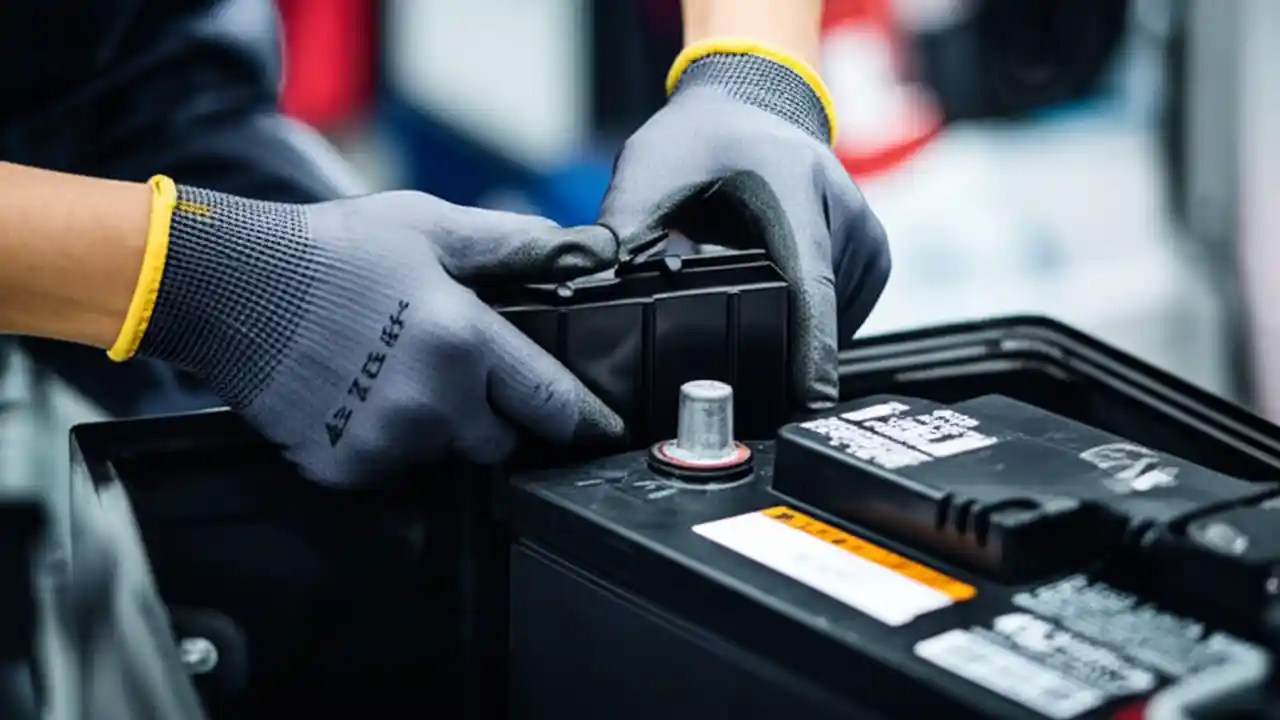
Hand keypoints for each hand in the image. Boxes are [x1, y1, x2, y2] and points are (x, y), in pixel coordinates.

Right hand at [132, 186, 624, 486]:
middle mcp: (433, 403)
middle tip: (456, 376)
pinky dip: (384, 443)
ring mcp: (386, 441)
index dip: (582, 419)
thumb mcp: (428, 227)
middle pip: (499, 443)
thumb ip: (506, 243)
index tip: (597, 429)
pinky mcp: (344, 467)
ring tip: (393, 375)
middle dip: (493, 418)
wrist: (230, 286)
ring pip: (442, 456)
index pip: (554, 404)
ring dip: (434, 428)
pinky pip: (389, 467)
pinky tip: (357, 397)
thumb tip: (566, 246)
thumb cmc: (333, 249)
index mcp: (465, 343)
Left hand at [599, 45, 890, 409]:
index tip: (808, 399)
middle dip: (772, 347)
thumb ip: (622, 229)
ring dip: (785, 329)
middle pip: (818, 315)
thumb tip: (590, 285)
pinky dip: (803, 318)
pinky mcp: (873, 258)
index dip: (808, 349)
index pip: (810, 285)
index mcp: (795, 189)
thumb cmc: (704, 137)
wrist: (752, 103)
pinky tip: (769, 291)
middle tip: (722, 345)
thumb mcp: (650, 169)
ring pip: (831, 322)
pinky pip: (841, 314)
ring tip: (743, 291)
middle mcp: (844, 214)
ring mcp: (866, 238)